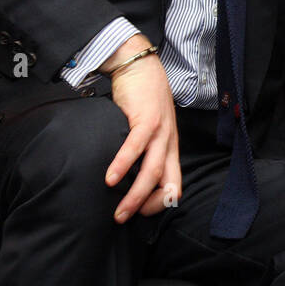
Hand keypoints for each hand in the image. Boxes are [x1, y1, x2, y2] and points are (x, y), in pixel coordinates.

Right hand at [101, 35, 181, 221]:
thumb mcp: (147, 128)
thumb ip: (142, 150)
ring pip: (151, 169)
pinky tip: (110, 178)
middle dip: (143, 205)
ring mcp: (160, 131)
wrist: (141, 66)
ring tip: (119, 210)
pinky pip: (135, 146)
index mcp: (170, 146)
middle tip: (123, 219)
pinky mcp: (146, 119)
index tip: (141, 214)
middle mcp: (168, 141)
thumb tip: (126, 176)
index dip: (160, 202)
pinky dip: (123, 164)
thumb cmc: (142, 99)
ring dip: (134, 194)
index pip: (173, 182)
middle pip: (162, 181)